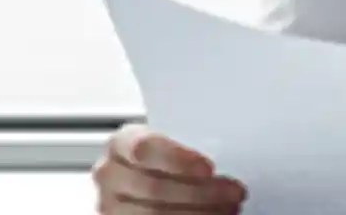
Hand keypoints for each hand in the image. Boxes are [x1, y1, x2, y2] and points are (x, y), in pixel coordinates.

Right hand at [92, 123, 247, 213]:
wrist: (157, 174)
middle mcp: (109, 175)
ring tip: (230, 208)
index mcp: (122, 143)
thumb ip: (195, 139)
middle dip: (201, 193)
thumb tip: (236, 144)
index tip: (209, 168)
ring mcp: (111, 206)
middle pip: (154, 188)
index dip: (177, 159)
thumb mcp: (181, 139)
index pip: (144, 148)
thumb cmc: (174, 155)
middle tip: (235, 192)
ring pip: (155, 214)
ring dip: (200, 213)